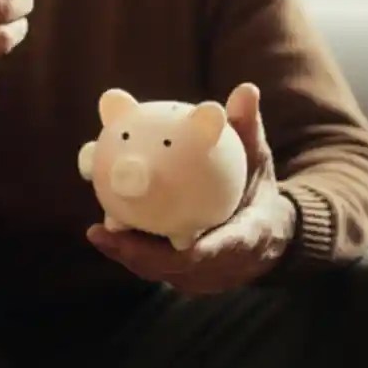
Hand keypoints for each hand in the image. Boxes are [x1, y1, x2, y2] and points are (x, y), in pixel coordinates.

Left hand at [87, 83, 298, 294]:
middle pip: (173, 267)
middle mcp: (220, 267)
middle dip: (136, 254)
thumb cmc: (259, 189)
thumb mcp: (258, 159)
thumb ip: (248, 130)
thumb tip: (245, 90)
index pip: (212, 250)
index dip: (183, 250)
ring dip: (127, 252)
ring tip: (98, 231)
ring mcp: (201, 277)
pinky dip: (132, 247)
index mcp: (245, 240)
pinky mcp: (185, 275)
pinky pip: (155, 263)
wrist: (270, 231)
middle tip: (102, 231)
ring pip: (158, 269)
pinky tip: (105, 226)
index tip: (161, 237)